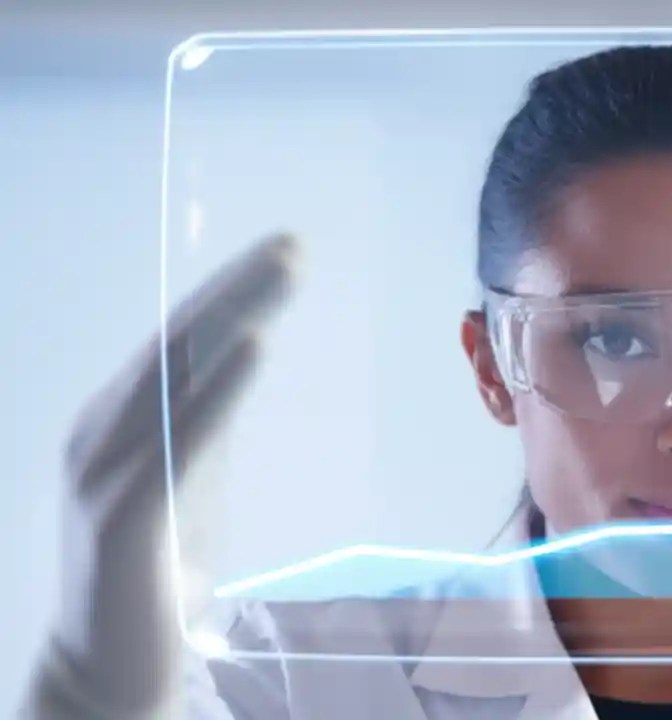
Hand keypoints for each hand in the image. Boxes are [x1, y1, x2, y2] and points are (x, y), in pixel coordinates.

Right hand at [47, 234, 298, 714]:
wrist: (106, 672)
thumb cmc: (154, 576)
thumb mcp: (188, 483)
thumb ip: (206, 427)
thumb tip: (243, 364)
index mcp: (116, 421)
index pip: (178, 341)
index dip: (228, 292)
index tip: (282, 253)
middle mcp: (100, 433)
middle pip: (176, 342)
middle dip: (236, 288)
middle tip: (293, 243)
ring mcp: (104, 472)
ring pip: (174, 375)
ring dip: (234, 316)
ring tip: (283, 272)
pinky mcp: (124, 516)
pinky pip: (177, 439)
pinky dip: (218, 389)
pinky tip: (255, 347)